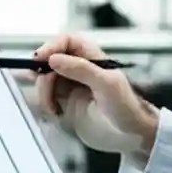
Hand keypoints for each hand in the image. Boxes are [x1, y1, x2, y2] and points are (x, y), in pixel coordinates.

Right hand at [33, 34, 159, 156]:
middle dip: (44, 75)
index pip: (67, 41)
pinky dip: (47, 101)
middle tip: (45, 91)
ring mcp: (73, 83)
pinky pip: (50, 94)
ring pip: (47, 78)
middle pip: (51, 60)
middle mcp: (81, 66)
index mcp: (92, 56)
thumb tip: (54, 59)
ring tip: (52, 108)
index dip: (51, 47)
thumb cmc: (126, 105)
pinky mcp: (68, 99)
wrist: (131, 131)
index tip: (39, 59)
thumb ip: (81, 69)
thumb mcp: (106, 84)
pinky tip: (54, 110)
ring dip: (44, 91)